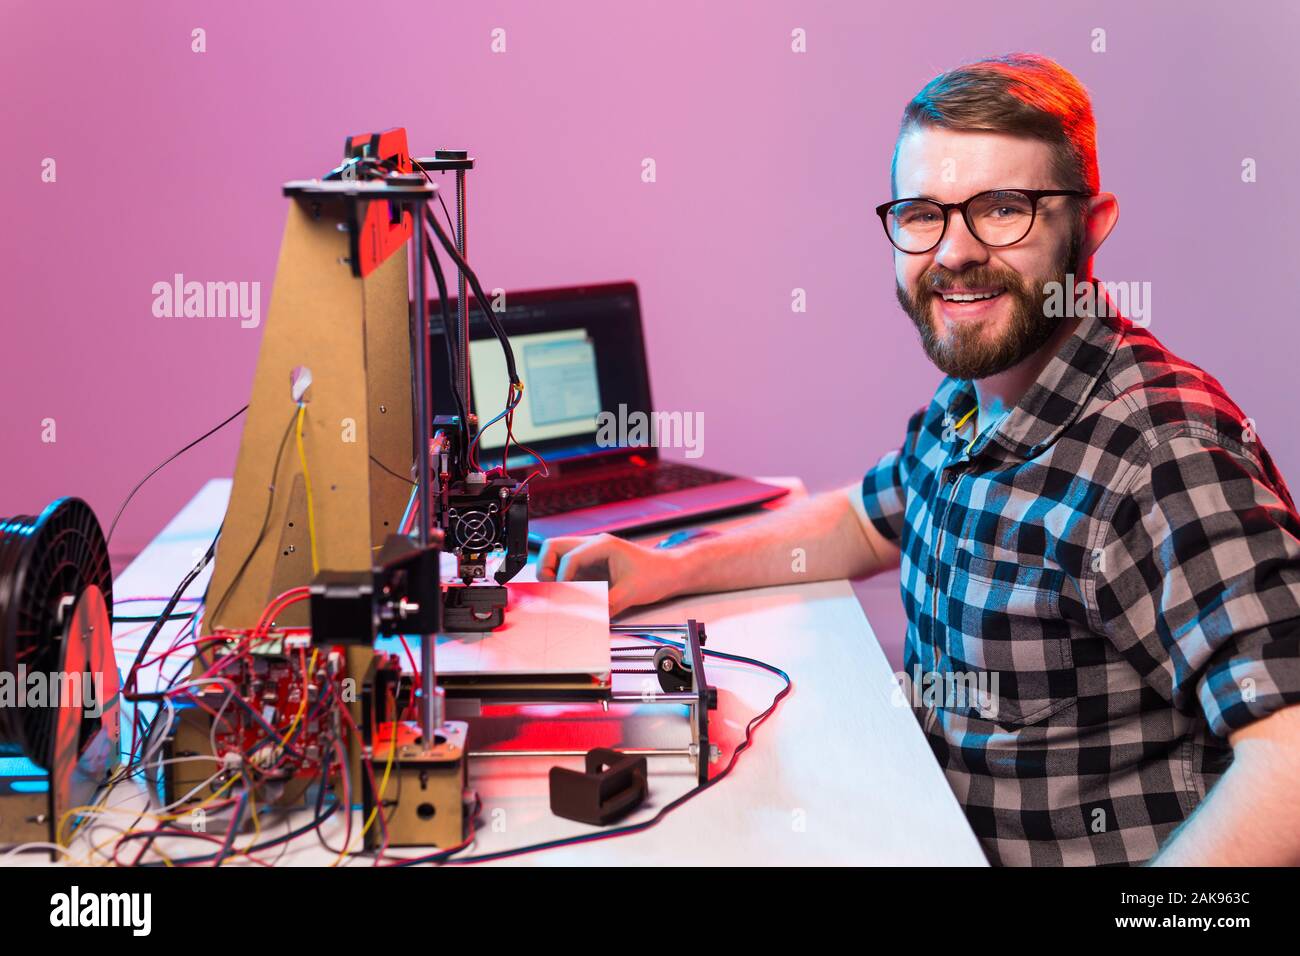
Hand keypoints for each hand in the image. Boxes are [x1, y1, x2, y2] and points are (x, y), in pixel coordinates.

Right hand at [536, 533, 684, 615]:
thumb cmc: (657, 574)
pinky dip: (563, 583)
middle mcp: (592, 547)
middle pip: (553, 547)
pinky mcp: (591, 569)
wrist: (671, 573)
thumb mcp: (631, 593)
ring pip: (557, 558)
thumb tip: (586, 617)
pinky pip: (567, 572)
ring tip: (560, 594)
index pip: (569, 556)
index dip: (561, 577)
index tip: (563, 595)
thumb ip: (607, 605)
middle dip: (546, 568)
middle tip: (551, 589)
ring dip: (552, 575)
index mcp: (602, 545)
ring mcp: (590, 558)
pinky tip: (571, 598)